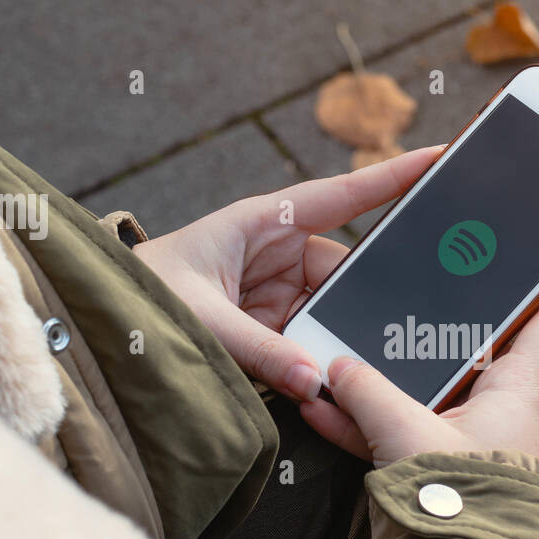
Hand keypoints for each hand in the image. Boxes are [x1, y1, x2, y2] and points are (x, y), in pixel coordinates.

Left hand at [132, 146, 442, 400]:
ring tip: (356, 363)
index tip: (441, 158)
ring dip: (340, 337)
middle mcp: (274, 253)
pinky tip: (330, 379)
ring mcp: (274, 293)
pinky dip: (319, 360)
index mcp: (262, 222)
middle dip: (369, 294)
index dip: (392, 177)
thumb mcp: (198, 318)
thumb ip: (258, 350)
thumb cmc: (138, 296)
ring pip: (330, 311)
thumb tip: (316, 380)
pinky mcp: (268, 329)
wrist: (97, 327)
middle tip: (409, 313)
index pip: (341, 196)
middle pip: (344, 269)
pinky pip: (308, 341)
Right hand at [299, 279, 538, 465]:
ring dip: (388, 382)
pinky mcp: (442, 477)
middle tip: (414, 291)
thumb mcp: (405, 432)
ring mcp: (473, 447)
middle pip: (479, 355)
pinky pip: (405, 437)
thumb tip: (338, 368)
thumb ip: (368, 392)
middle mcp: (505, 417)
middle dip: (439, 328)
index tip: (538, 257)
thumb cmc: (456, 500)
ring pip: (430, 397)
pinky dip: (370, 425)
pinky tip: (325, 410)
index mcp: (521, 393)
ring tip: (343, 355)